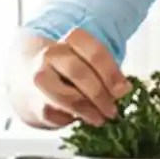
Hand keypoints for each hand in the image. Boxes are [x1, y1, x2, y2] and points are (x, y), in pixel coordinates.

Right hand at [13, 29, 129, 127]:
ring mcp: (40, 78)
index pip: (94, 52)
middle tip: (113, 109)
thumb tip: (123, 90)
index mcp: (71, 39)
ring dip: (89, 110)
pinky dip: (76, 118)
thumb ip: (108, 74)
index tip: (125, 89)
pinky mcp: (35, 102)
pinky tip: (86, 118)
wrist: (34, 82)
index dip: (112, 73)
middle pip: (79, 73)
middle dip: (100, 94)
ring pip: (66, 96)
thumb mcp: (92, 64)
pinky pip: (58, 113)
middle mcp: (51, 54)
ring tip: (102, 118)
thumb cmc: (72, 72)